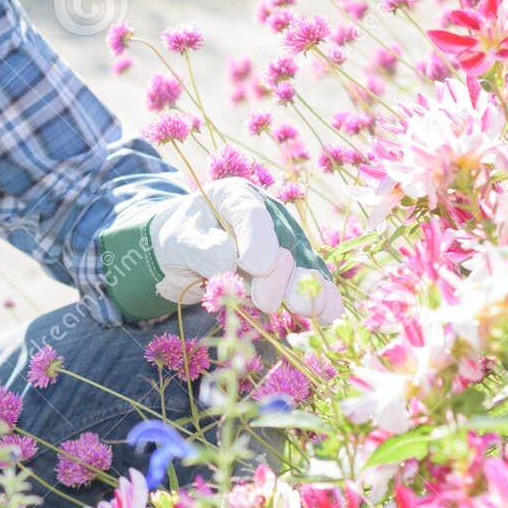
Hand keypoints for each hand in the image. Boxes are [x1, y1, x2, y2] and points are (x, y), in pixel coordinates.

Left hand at [149, 178, 342, 321]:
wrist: (186, 253)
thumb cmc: (181, 241)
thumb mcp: (178, 241)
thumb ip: (202, 249)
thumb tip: (231, 261)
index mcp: (235, 195)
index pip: (253, 214)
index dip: (258, 241)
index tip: (254, 267)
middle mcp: (268, 212)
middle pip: (284, 240)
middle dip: (278, 274)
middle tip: (265, 302)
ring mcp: (286, 237)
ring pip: (303, 260)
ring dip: (306, 286)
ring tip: (306, 308)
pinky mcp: (295, 263)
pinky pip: (312, 277)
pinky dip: (321, 295)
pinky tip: (329, 312)